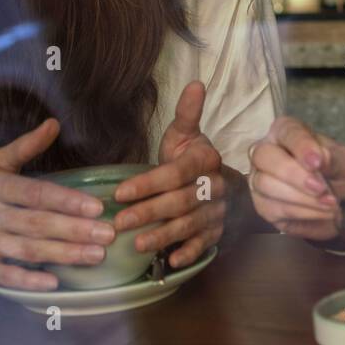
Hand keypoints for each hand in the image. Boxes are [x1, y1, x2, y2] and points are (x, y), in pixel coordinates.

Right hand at [0, 119, 112, 290]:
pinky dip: (29, 280)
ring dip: (64, 255)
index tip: (97, 207)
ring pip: (26, 251)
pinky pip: (4, 276)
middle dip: (75, 231)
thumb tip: (55, 124)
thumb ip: (25, 147)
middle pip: (36, 224)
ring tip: (96, 256)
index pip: (35, 193)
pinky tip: (55, 282)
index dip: (67, 201)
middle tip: (108, 234)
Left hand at [113, 81, 225, 269]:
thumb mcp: (188, 136)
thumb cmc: (193, 161)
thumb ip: (188, 114)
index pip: (176, 173)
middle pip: (180, 201)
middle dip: (149, 212)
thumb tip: (195, 82)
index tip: (120, 192)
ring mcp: (218, 211)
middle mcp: (216, 187)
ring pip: (190, 225)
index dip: (148, 184)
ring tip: (137, 244)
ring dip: (164, 235)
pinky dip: (190, 253)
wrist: (226, 186)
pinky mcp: (217, 232)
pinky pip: (205, 244)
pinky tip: (171, 261)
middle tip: (118, 223)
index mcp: (206, 161)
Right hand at [248, 117, 344, 240]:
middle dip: (294, 175)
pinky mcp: (261, 205)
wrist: (339, 206)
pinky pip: (274, 208)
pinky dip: (302, 212)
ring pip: (266, 184)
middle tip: (321, 188)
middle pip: (264, 156)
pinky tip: (321, 212)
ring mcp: (259, 178)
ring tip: (329, 203)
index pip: (288, 132)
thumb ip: (333, 158)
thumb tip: (320, 157)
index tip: (317, 162)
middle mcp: (266, 151)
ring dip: (302, 198)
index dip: (302, 147)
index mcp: (287, 131)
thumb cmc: (338, 174)